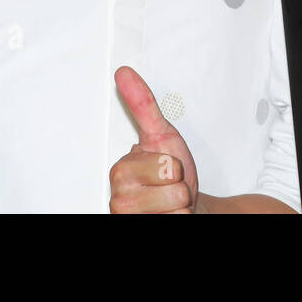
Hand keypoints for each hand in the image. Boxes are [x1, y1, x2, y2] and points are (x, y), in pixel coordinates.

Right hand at [109, 66, 199, 213]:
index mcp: (120, 172)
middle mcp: (119, 201)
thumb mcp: (161, 134)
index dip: (176, 166)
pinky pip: (178, 222)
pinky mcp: (140, 228)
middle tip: (168, 186)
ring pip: (179, 210)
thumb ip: (142, 104)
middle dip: (180, 187)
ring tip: (169, 202)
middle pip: (175, 190)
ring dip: (181, 206)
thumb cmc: (171, 171)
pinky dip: (181, 219)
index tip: (163, 166)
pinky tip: (169, 216)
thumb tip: (123, 73)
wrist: (181, 205)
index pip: (168, 166)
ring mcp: (130, 219)